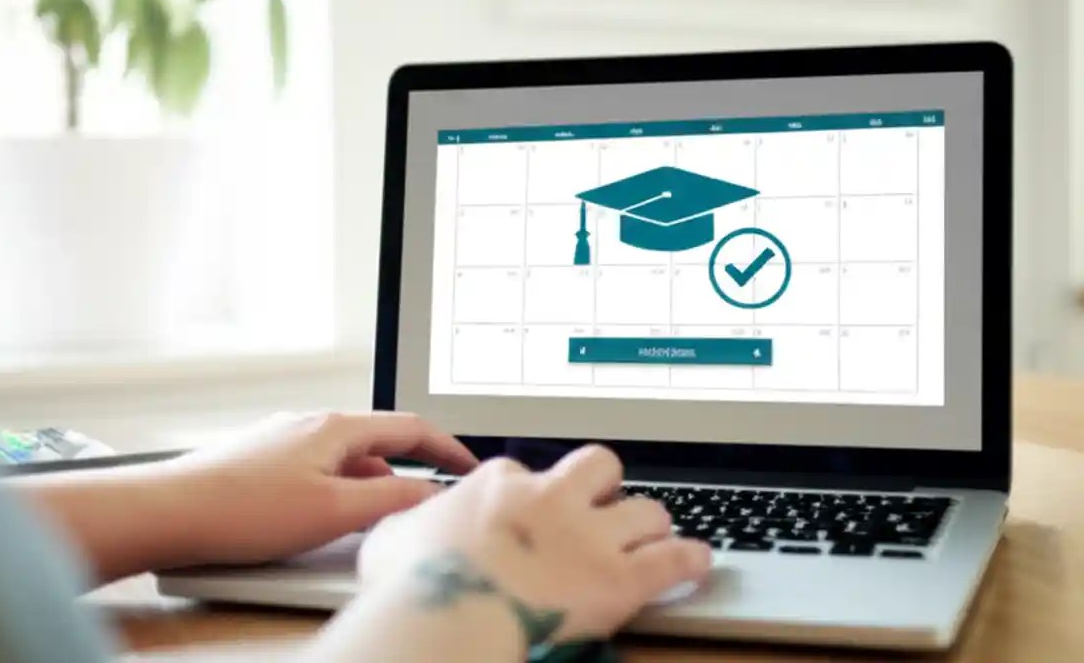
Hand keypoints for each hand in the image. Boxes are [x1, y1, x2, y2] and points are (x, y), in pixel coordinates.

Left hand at [159, 411, 478, 565]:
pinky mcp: (259, 461)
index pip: (410, 427)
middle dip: (408, 470)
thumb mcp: (333, 511)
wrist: (168, 513)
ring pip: (344, 459)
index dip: (446, 448)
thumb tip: (430, 491)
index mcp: (335, 427)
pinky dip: (336, 489)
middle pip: (377, 442)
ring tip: (374, 521)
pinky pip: (314, 470)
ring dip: (369, 484)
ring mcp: (281, 440)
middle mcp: (309, 424)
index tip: (467, 468)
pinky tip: (323, 520)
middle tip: (426, 500)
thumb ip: (390, 498)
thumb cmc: (243, 510)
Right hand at [357, 445, 711, 643]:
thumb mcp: (389, 538)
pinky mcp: (621, 579)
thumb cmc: (412, 586)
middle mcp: (551, 498)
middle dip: (603, 483)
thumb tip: (404, 525)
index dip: (530, 492)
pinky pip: (675, 557)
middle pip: (598, 466)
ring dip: (648, 522)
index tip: (530, 512)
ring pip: (645, 508)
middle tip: (600, 506)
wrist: (447, 619)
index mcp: (499, 484)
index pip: (524, 472)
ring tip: (651, 534)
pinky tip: (696, 559)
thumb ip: (408, 522)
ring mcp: (589, 536)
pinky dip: (690, 558)